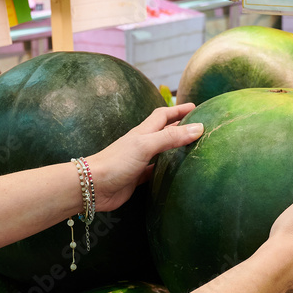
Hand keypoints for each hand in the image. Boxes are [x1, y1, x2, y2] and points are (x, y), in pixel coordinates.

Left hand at [87, 104, 202, 211]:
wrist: (93, 185)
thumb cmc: (117, 161)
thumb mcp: (145, 145)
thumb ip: (170, 138)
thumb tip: (198, 127)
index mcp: (143, 132)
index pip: (163, 115)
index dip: (178, 110)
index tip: (195, 107)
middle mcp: (142, 144)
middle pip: (164, 132)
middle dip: (179, 126)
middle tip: (197, 126)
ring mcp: (139, 161)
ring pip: (162, 152)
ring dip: (174, 148)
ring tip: (191, 148)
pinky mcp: (138, 177)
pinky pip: (156, 171)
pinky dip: (167, 170)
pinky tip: (175, 173)